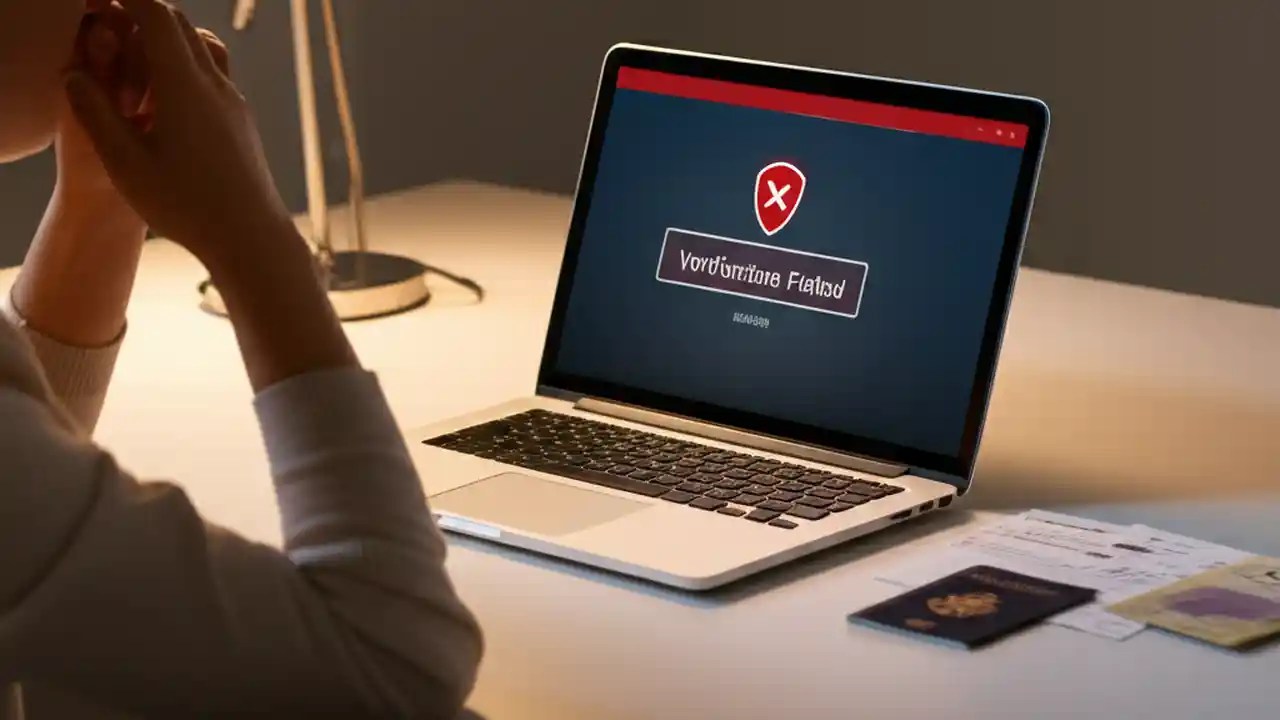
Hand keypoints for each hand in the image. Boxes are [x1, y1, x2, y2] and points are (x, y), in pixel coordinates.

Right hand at [58, 2, 228, 205]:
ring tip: (137, 80)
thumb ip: (96, 113)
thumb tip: (74, 75)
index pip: (155, 14)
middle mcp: (215, 83)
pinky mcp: (241, 120)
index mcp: (184, 84)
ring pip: (201, 48)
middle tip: (109, 43)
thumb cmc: (186, 205)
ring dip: (167, 47)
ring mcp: (234, 101)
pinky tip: (165, 105)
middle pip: (180, 24)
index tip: (100, 5)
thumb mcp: (125, 163)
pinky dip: (185, 70)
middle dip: (141, 19)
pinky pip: (213, 75)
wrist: (252, 237)